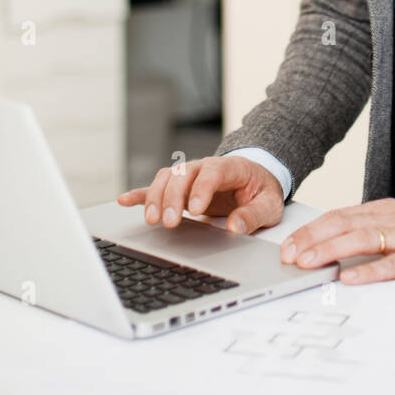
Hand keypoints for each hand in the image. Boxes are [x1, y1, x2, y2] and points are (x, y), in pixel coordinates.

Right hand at [117, 155, 284, 233]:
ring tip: (151, 220)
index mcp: (231, 167)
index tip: (196, 209)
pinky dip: (140, 193)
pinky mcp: (180, 187)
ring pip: (167, 178)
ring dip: (155, 197)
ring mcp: (190, 175)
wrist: (256, 177)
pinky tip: (124, 200)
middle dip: (173, 197)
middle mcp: (205, 167)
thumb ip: (254, 215)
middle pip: (183, 174)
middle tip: (170, 222)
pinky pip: (157, 186)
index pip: (213, 172)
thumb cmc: (262, 191)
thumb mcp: (270, 205)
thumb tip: (234, 228)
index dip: (202, 189)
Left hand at [279, 194, 394, 283]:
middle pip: (344, 224)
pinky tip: (351, 277)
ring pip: (364, 239)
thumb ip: (374, 225)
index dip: (312, 229)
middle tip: (288, 255)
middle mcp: (392, 218)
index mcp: (385, 210)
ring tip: (308, 263)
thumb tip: (339, 238)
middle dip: (312, 239)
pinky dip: (371, 270)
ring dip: (331, 251)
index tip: (289, 244)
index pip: (339, 216)